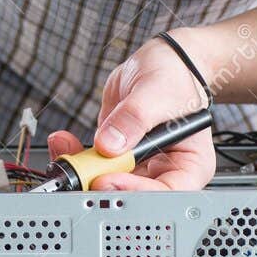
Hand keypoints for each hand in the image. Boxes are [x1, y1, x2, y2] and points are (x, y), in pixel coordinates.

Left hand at [46, 32, 213, 190]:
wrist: (159, 62)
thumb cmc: (175, 76)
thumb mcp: (158, 92)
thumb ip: (135, 117)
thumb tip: (110, 143)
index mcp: (190, 164)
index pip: (166, 193)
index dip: (136, 192)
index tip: (109, 180)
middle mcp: (163, 170)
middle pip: (133, 194)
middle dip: (101, 184)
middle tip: (82, 171)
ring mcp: (136, 164)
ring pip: (106, 182)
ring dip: (82, 171)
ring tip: (69, 152)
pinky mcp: (114, 155)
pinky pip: (91, 165)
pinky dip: (74, 157)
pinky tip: (66, 143)